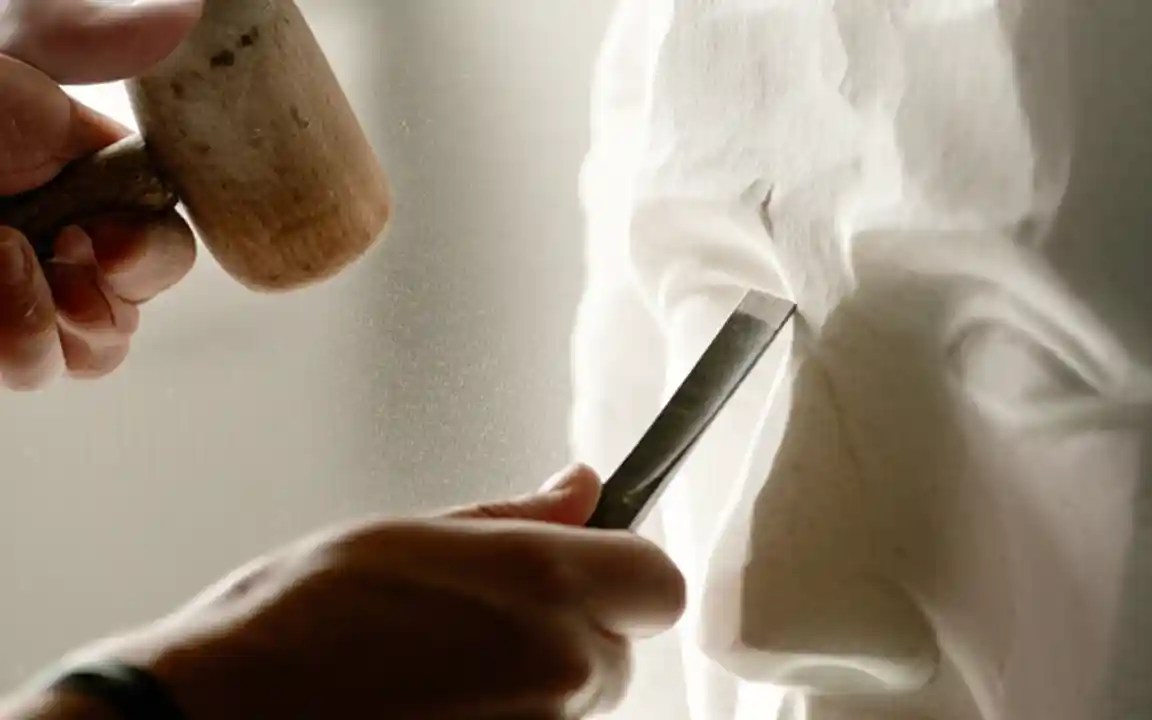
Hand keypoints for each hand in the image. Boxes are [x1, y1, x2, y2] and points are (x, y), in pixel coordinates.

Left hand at [0, 0, 202, 388]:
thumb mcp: (4, 43)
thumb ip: (88, 35)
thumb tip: (187, 10)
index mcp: (80, 186)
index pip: (159, 251)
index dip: (149, 261)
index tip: (104, 242)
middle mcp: (48, 246)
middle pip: (121, 323)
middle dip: (105, 306)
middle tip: (61, 255)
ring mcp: (2, 292)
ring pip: (69, 360)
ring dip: (47, 328)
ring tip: (1, 258)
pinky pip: (19, 363)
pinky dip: (11, 337)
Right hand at [32, 465, 685, 718]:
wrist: (220, 719)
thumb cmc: (294, 623)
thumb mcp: (408, 536)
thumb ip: (516, 518)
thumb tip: (582, 489)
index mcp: (542, 585)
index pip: (659, 581)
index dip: (625, 568)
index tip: (588, 562)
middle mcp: (561, 670)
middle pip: (622, 647)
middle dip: (576, 627)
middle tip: (483, 616)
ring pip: (580, 698)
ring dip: (539, 679)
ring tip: (441, 664)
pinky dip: (509, 716)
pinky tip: (437, 703)